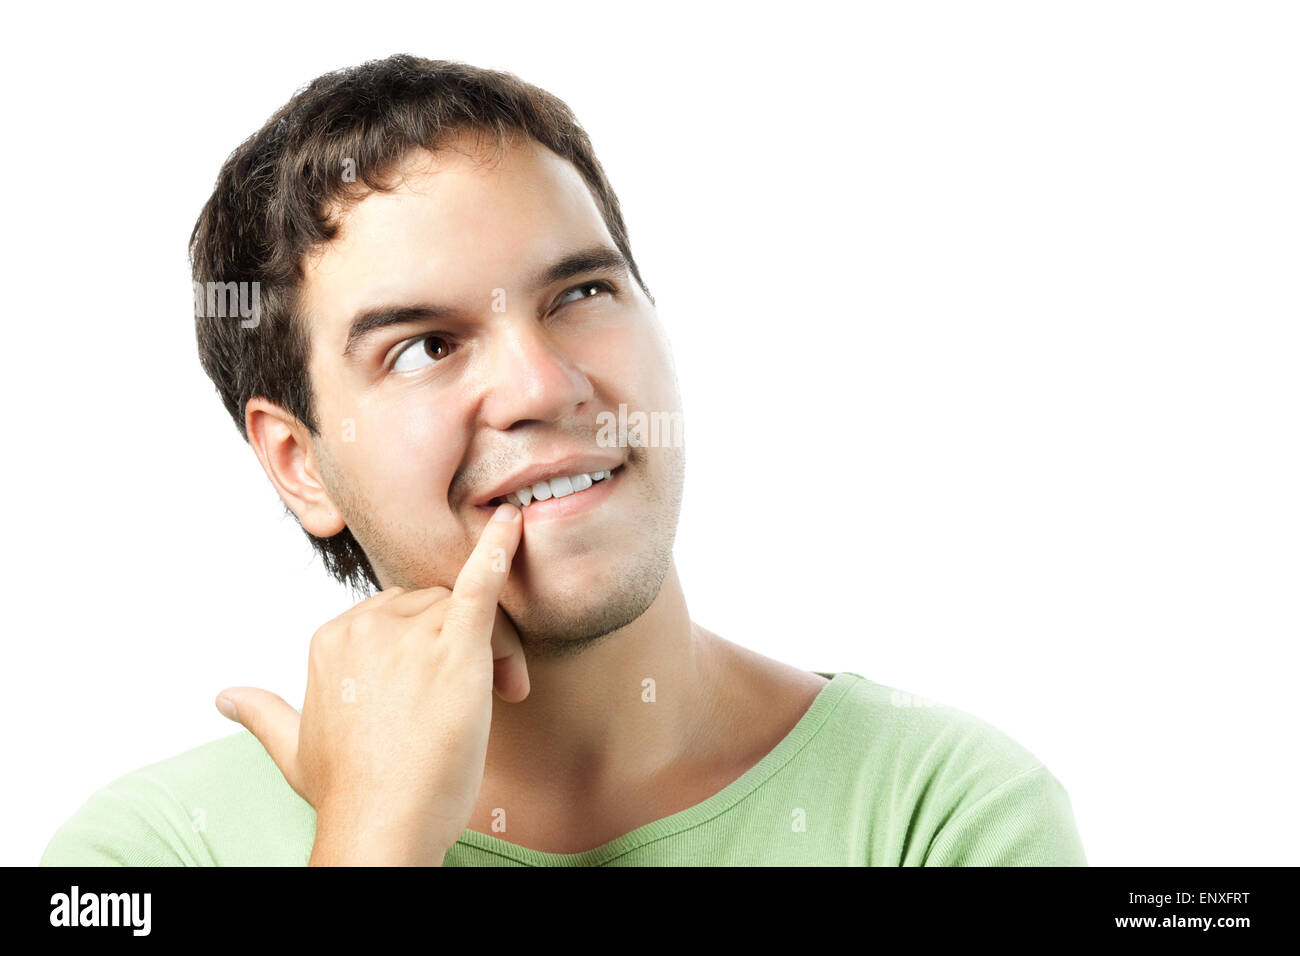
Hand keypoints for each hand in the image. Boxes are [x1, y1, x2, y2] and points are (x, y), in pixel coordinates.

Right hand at [214, 502, 525, 864]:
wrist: (383, 824)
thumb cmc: (347, 792)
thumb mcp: (291, 746)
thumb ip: (262, 711)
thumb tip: (224, 697)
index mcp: (331, 637)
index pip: (394, 614)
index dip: (422, 650)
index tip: (432, 695)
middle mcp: (366, 625)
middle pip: (431, 606)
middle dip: (455, 644)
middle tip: (477, 697)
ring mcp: (410, 633)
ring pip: (464, 608)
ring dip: (489, 643)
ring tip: (501, 692)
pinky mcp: (454, 645)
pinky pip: (480, 583)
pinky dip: (499, 551)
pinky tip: (513, 523)